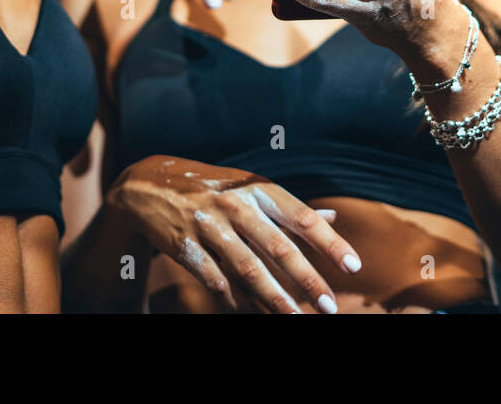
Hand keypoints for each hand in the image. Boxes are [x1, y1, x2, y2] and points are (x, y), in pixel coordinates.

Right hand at [108, 156, 360, 313]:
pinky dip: (235, 299)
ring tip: (295, 318)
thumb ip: (289, 208)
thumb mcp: (250, 188)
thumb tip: (332, 220)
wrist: (148, 183)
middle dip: (307, 280)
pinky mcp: (185, 246)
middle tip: (330, 306)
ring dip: (274, 298)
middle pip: (278, 247)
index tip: (353, 266)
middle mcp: (235, 205)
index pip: (302, 217)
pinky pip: (215, 279)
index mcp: (257, 189)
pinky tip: (252, 312)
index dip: (329, 242)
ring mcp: (208, 225)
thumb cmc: (212, 187)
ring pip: (247, 268)